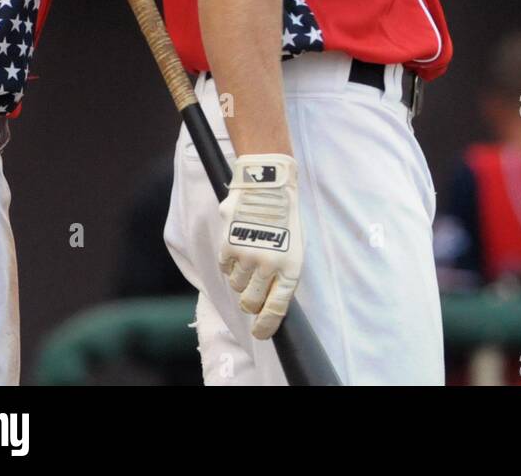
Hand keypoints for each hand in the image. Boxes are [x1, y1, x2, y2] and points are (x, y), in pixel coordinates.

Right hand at [218, 153, 302, 338]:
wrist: (269, 186)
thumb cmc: (285, 219)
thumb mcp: (294, 247)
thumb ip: (282, 275)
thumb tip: (268, 303)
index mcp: (291, 267)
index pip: (277, 308)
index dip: (267, 326)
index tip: (260, 334)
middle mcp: (269, 265)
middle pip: (251, 304)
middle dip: (250, 302)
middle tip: (252, 291)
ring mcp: (248, 257)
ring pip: (237, 286)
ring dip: (241, 278)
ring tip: (251, 255)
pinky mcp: (229, 246)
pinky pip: (226, 268)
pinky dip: (230, 263)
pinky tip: (240, 246)